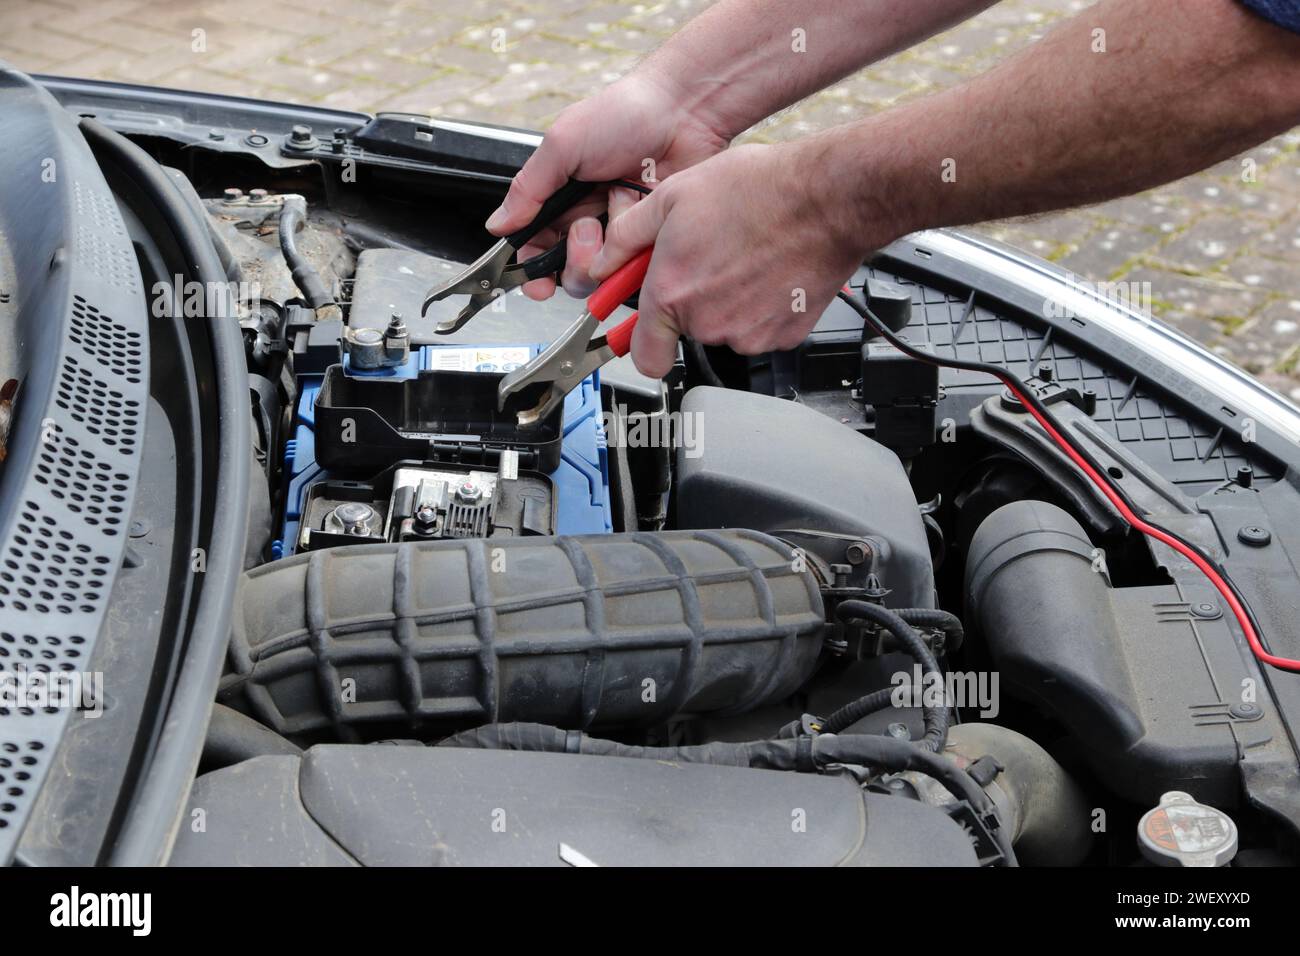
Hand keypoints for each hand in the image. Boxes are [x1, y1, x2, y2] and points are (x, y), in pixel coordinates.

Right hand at [485, 71, 730, 299]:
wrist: (682, 110)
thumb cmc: (623, 115)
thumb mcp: (563, 145)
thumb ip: (527, 189)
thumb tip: (497, 225)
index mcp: (560, 200)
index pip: (536, 250)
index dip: (534, 272)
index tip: (539, 285)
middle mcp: (589, 219)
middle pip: (569, 270)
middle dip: (575, 258)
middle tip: (588, 226)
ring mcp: (621, 232)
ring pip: (602, 273)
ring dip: (607, 248)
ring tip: (620, 206)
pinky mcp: (650, 238)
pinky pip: (637, 264)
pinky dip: (637, 245)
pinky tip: (643, 212)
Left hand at [589, 140, 891, 377]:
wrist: (827, 198)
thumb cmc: (759, 191)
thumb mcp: (674, 196)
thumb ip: (628, 237)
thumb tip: (603, 262)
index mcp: (672, 292)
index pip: (643, 356)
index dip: (641, 345)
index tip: (643, 335)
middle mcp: (707, 322)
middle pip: (687, 329)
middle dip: (693, 300)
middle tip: (710, 258)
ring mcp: (748, 333)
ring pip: (726, 328)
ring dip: (729, 301)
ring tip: (744, 256)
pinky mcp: (783, 335)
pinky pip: (761, 329)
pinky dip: (762, 307)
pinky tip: (769, 269)